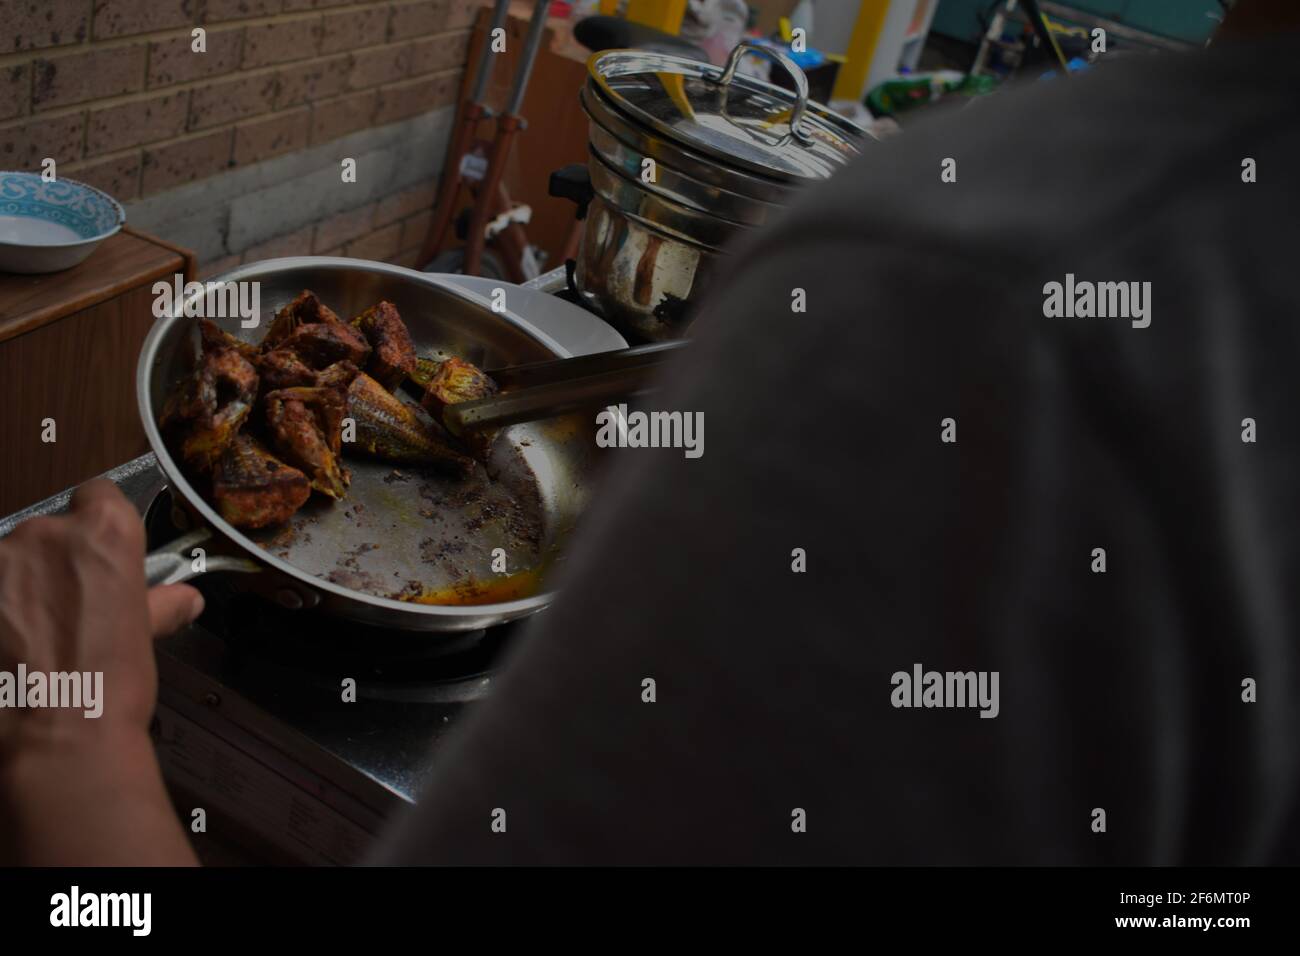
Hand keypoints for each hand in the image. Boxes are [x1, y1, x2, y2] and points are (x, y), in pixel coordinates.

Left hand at [0, 479, 202, 864]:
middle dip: (48, 566)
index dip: (95, 523)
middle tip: (60, 614)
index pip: (96, 494)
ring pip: (6, 563)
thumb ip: (161, 604)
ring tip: (25, 639)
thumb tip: (186, 600)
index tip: (93, 557)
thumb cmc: (110, 683)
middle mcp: (46, 531)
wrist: (55, 734)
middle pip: (44, 532)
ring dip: (13, 589)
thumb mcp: (144, 636)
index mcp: (104, 530)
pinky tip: (6, 649)